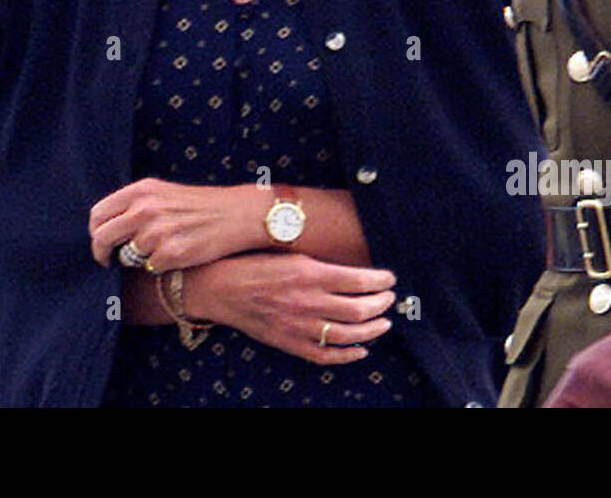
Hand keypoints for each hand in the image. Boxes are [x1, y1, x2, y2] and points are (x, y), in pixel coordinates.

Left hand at [89, 178, 259, 270]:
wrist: (237, 214)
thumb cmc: (199, 206)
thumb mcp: (163, 193)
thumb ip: (133, 205)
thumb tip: (104, 228)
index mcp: (141, 191)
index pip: (98, 214)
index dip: (96, 233)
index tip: (102, 244)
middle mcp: (145, 208)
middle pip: (103, 237)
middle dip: (103, 254)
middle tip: (110, 262)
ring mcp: (158, 231)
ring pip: (129, 256)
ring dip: (140, 259)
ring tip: (163, 249)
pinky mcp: (171, 253)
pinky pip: (151, 268)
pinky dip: (161, 266)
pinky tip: (178, 255)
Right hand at [183, 252, 395, 364]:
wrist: (220, 288)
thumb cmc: (252, 264)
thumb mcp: (289, 254)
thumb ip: (320, 264)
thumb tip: (351, 269)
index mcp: (309, 273)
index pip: (358, 280)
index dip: (380, 281)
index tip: (390, 278)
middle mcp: (308, 301)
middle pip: (359, 309)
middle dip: (381, 304)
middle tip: (389, 299)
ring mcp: (299, 326)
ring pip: (348, 334)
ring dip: (372, 330)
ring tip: (383, 323)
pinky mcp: (290, 343)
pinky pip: (326, 355)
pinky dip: (348, 355)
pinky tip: (361, 350)